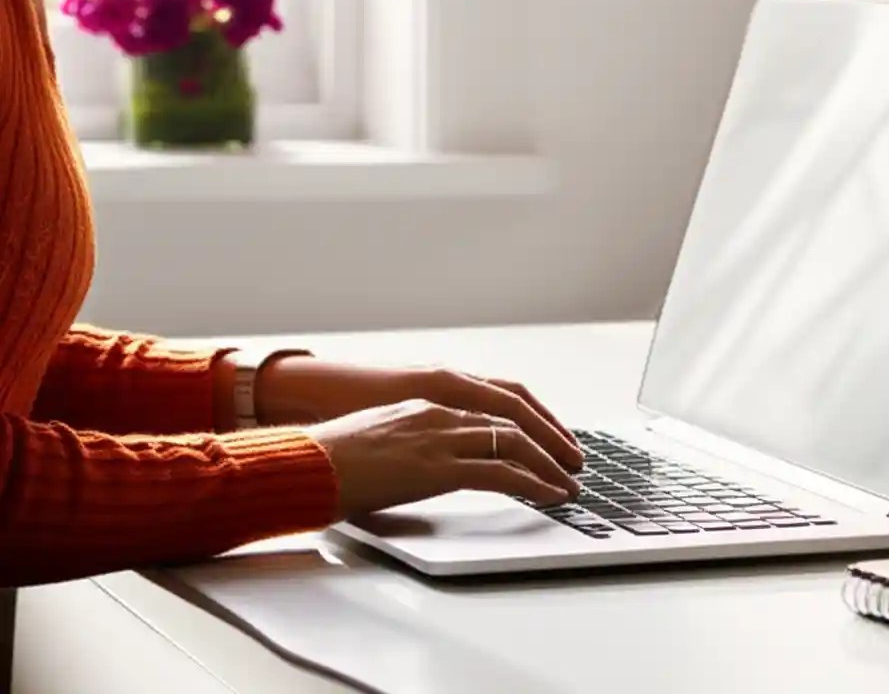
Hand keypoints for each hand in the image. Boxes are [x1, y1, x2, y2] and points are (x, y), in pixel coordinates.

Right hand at [306, 398, 580, 519]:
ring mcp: (440, 437)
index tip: (550, 437)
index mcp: (427, 402)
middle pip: (514, 418)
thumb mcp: (380, 438)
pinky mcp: (438, 467)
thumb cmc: (331, 458)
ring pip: (515, 443)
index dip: (530, 420)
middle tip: (573, 461)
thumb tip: (423, 461)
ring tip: (570, 484)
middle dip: (550, 441)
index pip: (495, 403)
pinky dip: (533, 484)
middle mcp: (440, 412)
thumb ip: (411, 441)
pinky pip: (502, 473)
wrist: (305, 464)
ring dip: (549, 466)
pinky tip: (550, 496)